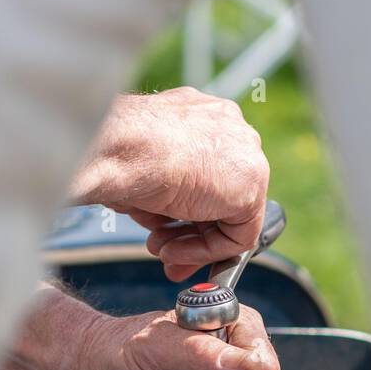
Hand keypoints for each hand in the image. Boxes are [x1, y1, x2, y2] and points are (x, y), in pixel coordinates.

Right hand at [70, 87, 269, 280]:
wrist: (122, 147)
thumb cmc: (118, 151)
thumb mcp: (143, 171)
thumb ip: (163, 189)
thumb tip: (157, 214)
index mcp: (203, 116)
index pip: (207, 172)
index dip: (185, 209)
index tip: (165, 230)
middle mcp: (228, 129)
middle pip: (221, 195)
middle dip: (190, 232)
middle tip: (166, 252)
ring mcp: (245, 154)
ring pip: (229, 217)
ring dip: (193, 244)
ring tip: (163, 253)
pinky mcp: (251, 186)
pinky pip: (237, 235)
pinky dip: (206, 252)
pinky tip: (177, 252)